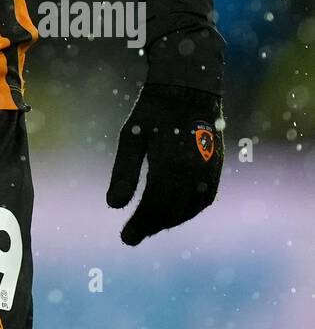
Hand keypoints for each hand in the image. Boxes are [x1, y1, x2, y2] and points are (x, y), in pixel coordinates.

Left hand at [106, 83, 222, 244]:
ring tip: (147, 226)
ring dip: (168, 221)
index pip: (155, 206)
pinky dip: (186, 211)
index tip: (125, 239)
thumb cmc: (154, 111)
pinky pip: (202, 200)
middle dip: (151, 225)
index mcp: (172, 165)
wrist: (189, 89)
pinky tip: (170, 213)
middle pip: (171, 211)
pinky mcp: (216, 169)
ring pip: (188, 209)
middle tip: (131, 235)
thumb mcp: (132, 136)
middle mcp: (195, 173)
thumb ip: (124, 172)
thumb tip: (113, 206)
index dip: (141, 224)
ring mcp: (209, 173)